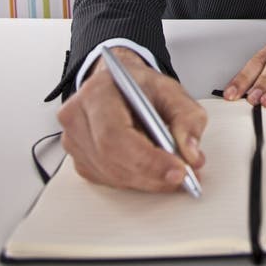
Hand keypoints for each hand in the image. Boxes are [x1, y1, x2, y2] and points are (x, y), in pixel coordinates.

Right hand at [58, 48, 206, 192]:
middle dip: (151, 173)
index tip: (179, 170)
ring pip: (110, 174)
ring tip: (173, 173)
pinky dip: (134, 180)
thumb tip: (191, 155)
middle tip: (183, 177)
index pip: (115, 134)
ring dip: (146, 180)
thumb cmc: (141, 86)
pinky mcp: (79, 158)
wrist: (120, 85)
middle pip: (111, 158)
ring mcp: (73, 139)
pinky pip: (107, 180)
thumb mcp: (173, 91)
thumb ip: (188, 118)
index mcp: (98, 91)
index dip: (147, 159)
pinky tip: (152, 171)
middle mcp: (77, 115)